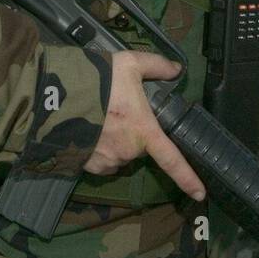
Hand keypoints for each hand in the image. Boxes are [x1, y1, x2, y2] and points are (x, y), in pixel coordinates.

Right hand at [84, 51, 206, 201]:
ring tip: (99, 119)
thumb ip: (156, 66)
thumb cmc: (100, 80)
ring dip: (114, 141)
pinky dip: (98, 149)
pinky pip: (101, 161)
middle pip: (138, 146)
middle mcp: (129, 151)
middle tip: (118, 110)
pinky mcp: (88, 164)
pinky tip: (89, 132)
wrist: (58, 95)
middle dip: (133, 132)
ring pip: (119, 154)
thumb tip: (177, 68)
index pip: (172, 159)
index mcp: (144, 131)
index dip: (187, 178)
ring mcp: (107, 160)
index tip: (200, 194)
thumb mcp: (131, 63)